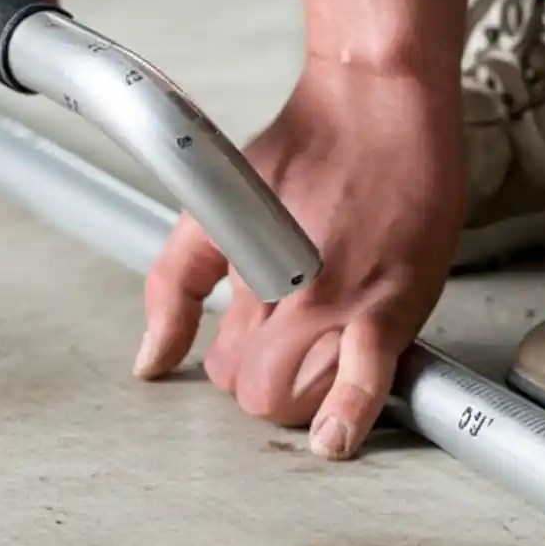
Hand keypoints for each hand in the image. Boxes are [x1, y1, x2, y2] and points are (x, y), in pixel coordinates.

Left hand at [136, 61, 464, 458]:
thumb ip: (173, 288)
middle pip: (260, 395)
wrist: (379, 105)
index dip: (242, 362)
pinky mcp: (393, 304)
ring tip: (330, 359)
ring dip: (311, 397)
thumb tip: (151, 361)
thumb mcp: (210, 211)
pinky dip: (347, 418)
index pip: (226, 371)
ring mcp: (340, 304)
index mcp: (244, 276)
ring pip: (302, 400)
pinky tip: (336, 441)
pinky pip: (363, 385)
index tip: (262, 341)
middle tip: (297, 351)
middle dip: (272, 386)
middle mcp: (286, 297)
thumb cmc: (310, 148)